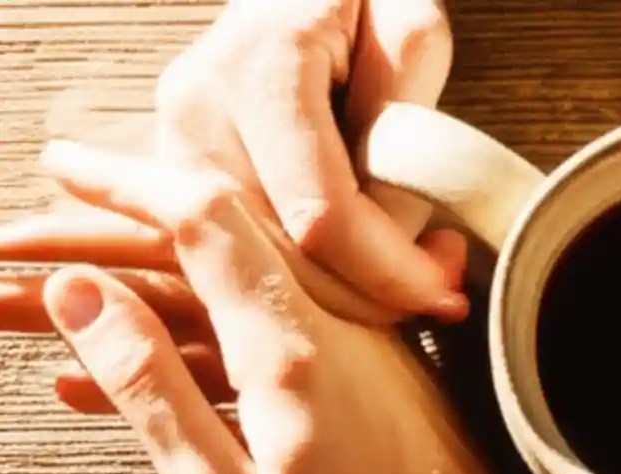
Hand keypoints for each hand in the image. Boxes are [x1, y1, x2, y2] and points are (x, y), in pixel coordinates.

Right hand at [0, 142, 620, 473]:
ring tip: (52, 305)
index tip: (60, 168)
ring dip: (142, 288)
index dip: (124, 184)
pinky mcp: (369, 378)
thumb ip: (150, 388)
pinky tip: (136, 365)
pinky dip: (195, 340)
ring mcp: (359, 348)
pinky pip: (268, 335)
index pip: (202, 217)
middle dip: (112, 236)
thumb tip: (83, 296)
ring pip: (234, 286)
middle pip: (212, 242)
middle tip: (23, 251)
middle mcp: (337, 326)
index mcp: (295, 346)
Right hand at [17, 0, 465, 324]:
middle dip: (369, 292)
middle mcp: (198, 107)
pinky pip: (243, 251)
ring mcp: (176, 142)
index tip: (444, 293)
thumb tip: (395, 231)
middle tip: (441, 285)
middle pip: (283, 255)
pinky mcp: (180, 170)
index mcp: (260, 66)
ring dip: (341, 290)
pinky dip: (308, 273)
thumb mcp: (411, 33)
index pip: (321, 215)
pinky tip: (362, 258)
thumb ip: (408, 131)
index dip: (387, 271)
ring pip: (259, 267)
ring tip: (410, 265)